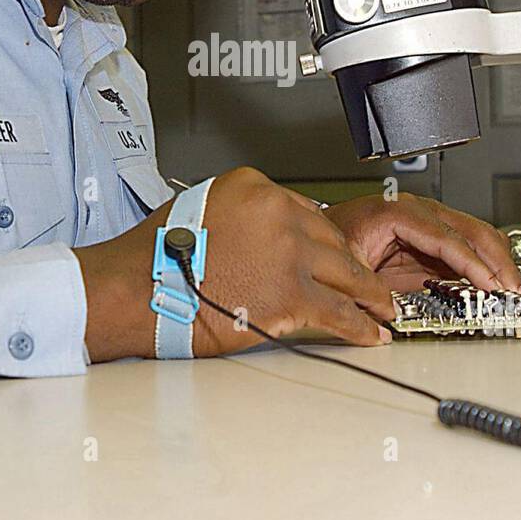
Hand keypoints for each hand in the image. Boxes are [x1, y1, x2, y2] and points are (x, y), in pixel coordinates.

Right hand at [74, 167, 395, 361]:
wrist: (138, 289)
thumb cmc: (155, 256)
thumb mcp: (198, 206)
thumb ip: (239, 214)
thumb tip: (260, 235)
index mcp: (254, 187)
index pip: (306, 210)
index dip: (322, 239)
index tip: (332, 255)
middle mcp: (277, 212)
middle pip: (332, 239)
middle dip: (351, 265)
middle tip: (366, 283)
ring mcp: (290, 252)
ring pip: (347, 273)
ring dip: (370, 294)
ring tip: (382, 307)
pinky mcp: (292, 294)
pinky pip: (341, 311)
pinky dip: (361, 325)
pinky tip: (371, 332)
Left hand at [321, 192, 520, 294]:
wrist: (321, 232)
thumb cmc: (330, 239)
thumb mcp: (346, 266)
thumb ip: (369, 290)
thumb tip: (393, 313)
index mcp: (396, 213)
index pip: (446, 237)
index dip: (473, 263)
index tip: (492, 284)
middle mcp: (417, 212)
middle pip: (472, 230)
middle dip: (497, 261)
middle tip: (513, 291)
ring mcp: (428, 223)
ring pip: (476, 236)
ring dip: (496, 263)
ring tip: (509, 291)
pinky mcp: (432, 240)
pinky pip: (467, 249)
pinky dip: (484, 266)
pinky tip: (492, 285)